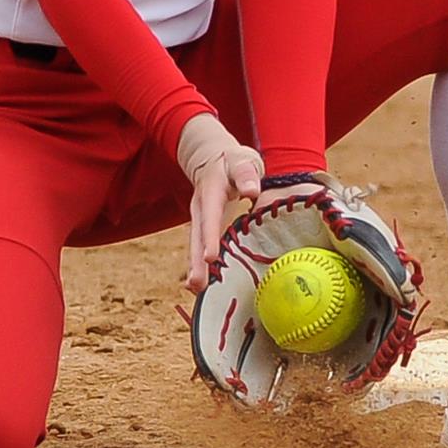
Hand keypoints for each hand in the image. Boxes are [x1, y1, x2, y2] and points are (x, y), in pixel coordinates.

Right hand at [175, 113, 264, 292]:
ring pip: (195, 245)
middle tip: (197, 285)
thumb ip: (246, 174)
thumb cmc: (232, 161)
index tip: (210, 257)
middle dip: (196, 262)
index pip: (211, 217)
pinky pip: (199, 246)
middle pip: (196, 237)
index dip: (210, 237)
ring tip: (196, 290)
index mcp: (211, 193)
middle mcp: (201, 209)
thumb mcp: (242, 160)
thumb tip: (252, 191)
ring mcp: (199, 219)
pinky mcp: (203, 226)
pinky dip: (200, 264)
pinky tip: (203, 284)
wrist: (211, 157)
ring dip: (196, 267)